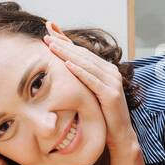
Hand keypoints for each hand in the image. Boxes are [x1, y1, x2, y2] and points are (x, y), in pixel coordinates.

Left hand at [43, 25, 137, 152]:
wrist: (119, 135)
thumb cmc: (101, 114)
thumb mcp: (89, 93)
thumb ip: (80, 79)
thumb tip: (62, 66)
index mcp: (105, 69)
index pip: (82, 51)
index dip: (65, 40)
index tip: (49, 29)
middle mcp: (111, 71)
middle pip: (83, 55)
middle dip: (63, 44)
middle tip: (46, 36)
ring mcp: (113, 82)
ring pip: (86, 64)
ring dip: (67, 54)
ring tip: (51, 46)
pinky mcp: (112, 94)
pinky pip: (92, 80)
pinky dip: (79, 71)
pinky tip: (67, 64)